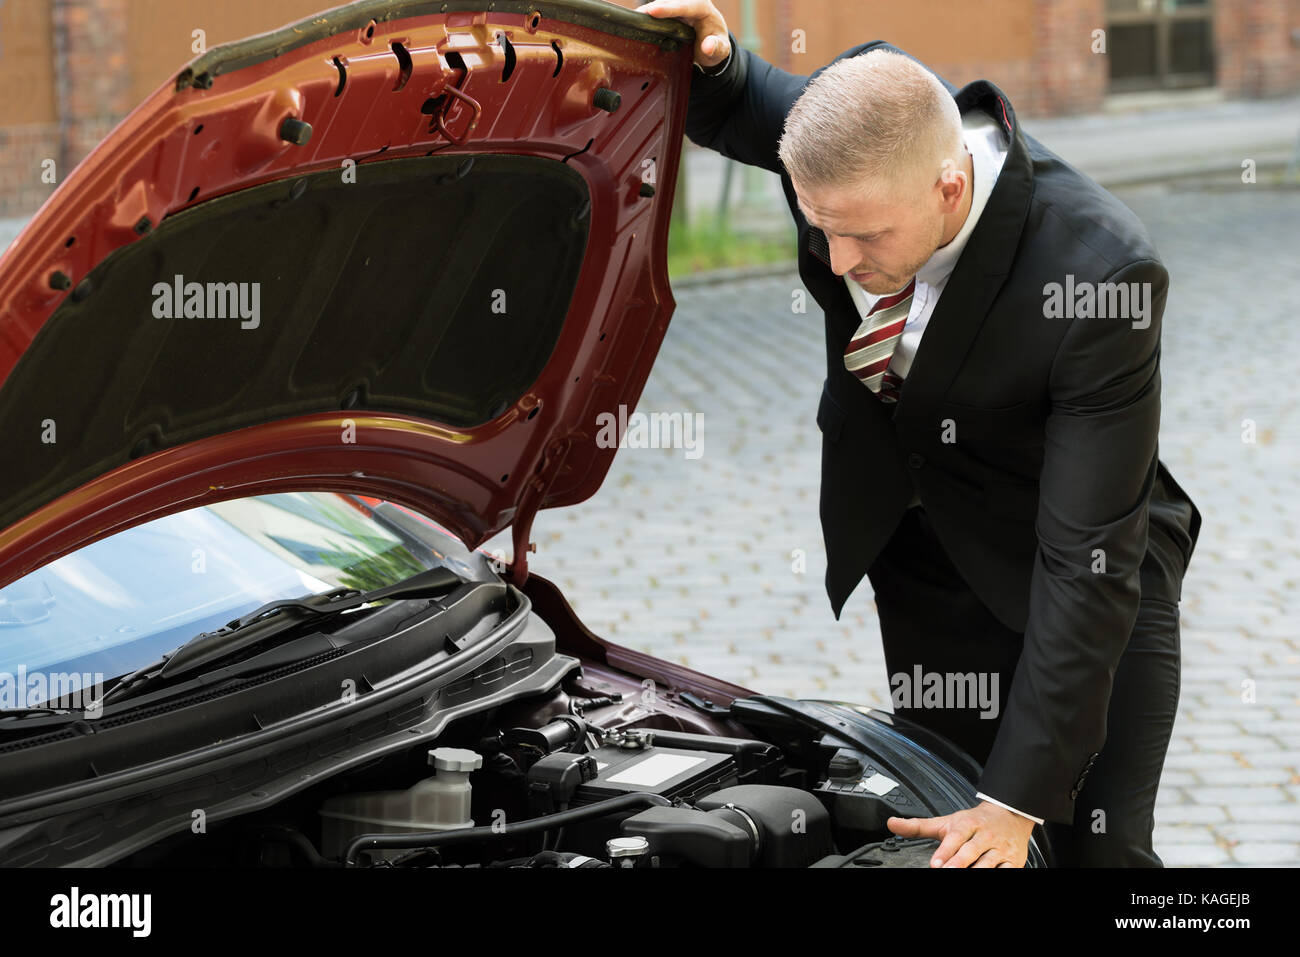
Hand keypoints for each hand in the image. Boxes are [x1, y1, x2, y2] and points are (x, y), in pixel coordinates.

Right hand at [635, 0, 730, 69]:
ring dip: (647, 12)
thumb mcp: (721, 50)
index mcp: (703, 8)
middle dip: (653, 8)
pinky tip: (635, 23)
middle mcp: (689, 3)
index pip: (685, 6)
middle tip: (637, 17)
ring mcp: (678, 7)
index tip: (653, 12)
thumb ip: (717, 48)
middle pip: (668, 2)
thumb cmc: (716, 45)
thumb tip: (708, 46)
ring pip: (660, 4)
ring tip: (633, 20)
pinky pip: (657, 11)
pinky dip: (647, 17)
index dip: (668, 9)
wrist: (711, 45)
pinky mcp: (670, 12)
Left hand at [887, 801, 1033, 867]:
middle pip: (970, 851)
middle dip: (958, 864)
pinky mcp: (1013, 860)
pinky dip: (999, 874)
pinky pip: (1007, 870)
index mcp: (967, 825)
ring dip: (978, 871)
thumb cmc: (974, 821)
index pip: (955, 838)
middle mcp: (985, 836)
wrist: (1009, 815)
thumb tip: (891, 823)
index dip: (945, 851)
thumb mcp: (946, 821)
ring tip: (965, 876)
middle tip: (945, 871)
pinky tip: (988, 876)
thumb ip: (918, 826)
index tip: (935, 863)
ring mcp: (1000, 849)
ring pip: (988, 863)